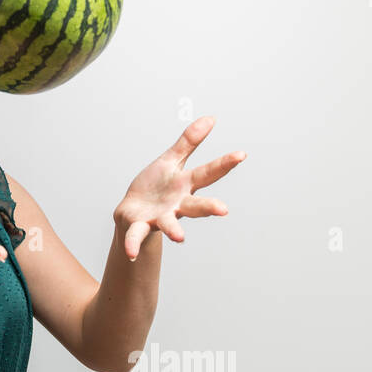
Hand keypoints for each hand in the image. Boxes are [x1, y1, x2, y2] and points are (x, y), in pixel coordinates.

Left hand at [114, 115, 244, 260]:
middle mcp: (177, 204)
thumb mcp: (170, 161)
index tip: (241, 154)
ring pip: (169, 224)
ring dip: (174, 230)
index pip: (207, 173)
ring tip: (179, 238)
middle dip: (208, 208)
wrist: (132, 211)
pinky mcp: (140, 226)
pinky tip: (130, 254)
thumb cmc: (155, 186)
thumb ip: (189, 142)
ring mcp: (160, 217)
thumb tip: (210, 118)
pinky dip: (133, 244)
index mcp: (184, 185)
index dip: (224, 163)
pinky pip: (136, 236)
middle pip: (195, 206)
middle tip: (223, 210)